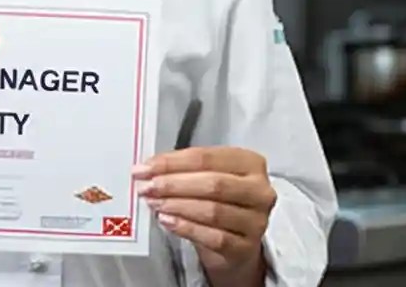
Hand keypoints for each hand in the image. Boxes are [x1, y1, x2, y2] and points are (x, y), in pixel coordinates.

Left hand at [133, 147, 276, 278]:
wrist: (237, 243)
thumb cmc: (220, 201)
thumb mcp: (208, 177)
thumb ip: (183, 170)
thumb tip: (147, 169)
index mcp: (250, 163)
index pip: (207, 158)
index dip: (172, 162)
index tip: (145, 167)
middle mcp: (260, 190)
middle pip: (213, 184)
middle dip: (174, 184)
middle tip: (146, 187)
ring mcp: (256, 221)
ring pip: (213, 211)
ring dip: (177, 205)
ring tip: (153, 203)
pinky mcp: (247, 248)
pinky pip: (214, 237)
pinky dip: (186, 228)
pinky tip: (167, 221)